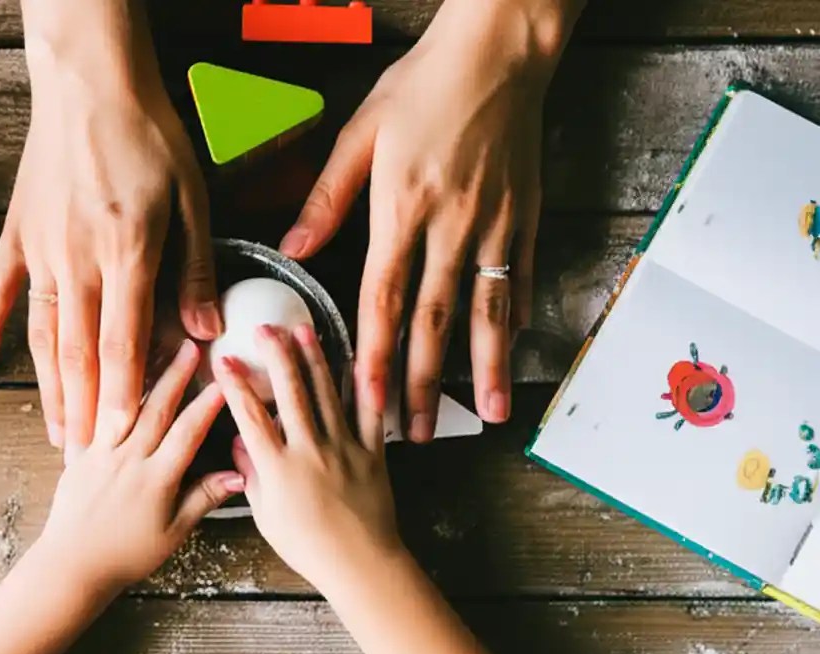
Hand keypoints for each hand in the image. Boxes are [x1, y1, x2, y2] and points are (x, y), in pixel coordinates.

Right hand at [0, 2, 219, 461]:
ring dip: (48, 387)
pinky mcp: (18, 237)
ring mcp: (42, 251)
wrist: (91, 83)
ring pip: (42, 333)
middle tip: (86, 458)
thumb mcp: (193, 199)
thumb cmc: (149, 135)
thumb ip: (197, 270)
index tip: (119, 441)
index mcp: (128, 253)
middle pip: (79, 352)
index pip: (124, 342)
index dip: (121, 397)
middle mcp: (79, 261)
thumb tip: (207, 331)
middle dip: (84, 411)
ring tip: (55, 432)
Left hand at [35, 339, 242, 592]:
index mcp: (156, 478)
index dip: (208, 404)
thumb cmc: (126, 556)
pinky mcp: (79, 456)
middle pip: (157, 409)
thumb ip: (204, 498)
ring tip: (152, 348)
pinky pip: (91, 419)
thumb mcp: (174, 533)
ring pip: (124, 406)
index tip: (224, 380)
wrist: (72, 565)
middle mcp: (129, 459)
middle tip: (190, 345)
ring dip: (141, 375)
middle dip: (176, 375)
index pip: (188, 432)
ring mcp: (101, 454)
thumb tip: (239, 474)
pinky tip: (107, 373)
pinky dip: (101, 395)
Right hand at [213, 323, 399, 592]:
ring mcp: (343, 448)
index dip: (236, 384)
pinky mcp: (371, 453)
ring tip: (303, 332)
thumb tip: (239, 444)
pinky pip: (368, 413)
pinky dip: (364, 385)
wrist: (360, 564)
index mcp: (278, 468)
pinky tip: (357, 360)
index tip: (225, 359)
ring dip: (314, 359)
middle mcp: (309, 451)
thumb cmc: (308, 547)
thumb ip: (251, 477)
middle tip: (267, 329)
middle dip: (277, 355)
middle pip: (291, 392)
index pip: (250, 416)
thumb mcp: (266, 517)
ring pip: (327, 393)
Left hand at [279, 0, 575, 440]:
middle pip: (434, 320)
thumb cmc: (422, 87)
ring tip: (488, 415)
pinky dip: (516, 314)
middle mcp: (451, 226)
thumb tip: (294, 247)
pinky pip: (520, 274)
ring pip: (487, 309)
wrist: (497, 52)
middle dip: (423, 384)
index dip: (375, 357)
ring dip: (486, 367)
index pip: (385, 299)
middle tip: (415, 434)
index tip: (367, 404)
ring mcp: (494, 225)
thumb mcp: (361, 133)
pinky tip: (512, 346)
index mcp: (402, 210)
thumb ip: (327, 197)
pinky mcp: (525, 215)